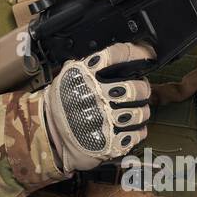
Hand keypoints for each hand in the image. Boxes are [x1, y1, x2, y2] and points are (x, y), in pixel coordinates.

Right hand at [42, 41, 155, 173]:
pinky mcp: (111, 143)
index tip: (146, 56)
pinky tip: (128, 127)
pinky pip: (138, 133)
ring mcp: (104, 120)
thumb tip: (124, 53)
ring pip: (141, 112)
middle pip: (135, 88)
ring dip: (142, 111)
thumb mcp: (70, 76)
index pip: (117, 54)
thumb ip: (91, 64)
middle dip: (143, 88)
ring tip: (134, 110)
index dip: (137, 53)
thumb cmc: (64, 103)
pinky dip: (137, 130)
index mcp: (84, 75)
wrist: (50, 134)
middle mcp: (95, 96)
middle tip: (139, 90)